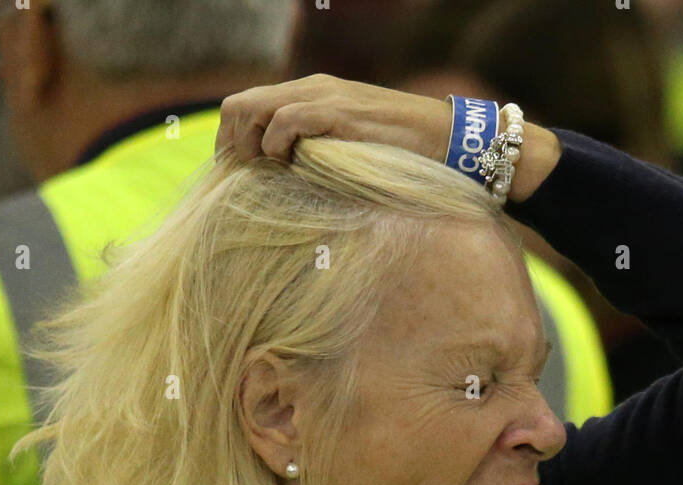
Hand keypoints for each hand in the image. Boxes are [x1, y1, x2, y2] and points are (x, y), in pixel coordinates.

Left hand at [216, 73, 560, 201]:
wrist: (451, 143)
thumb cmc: (405, 162)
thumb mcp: (350, 160)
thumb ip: (318, 164)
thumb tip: (286, 196)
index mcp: (309, 98)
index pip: (245, 108)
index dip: (231, 145)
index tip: (235, 182)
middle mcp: (311, 90)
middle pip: (239, 106)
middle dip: (232, 146)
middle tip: (242, 184)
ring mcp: (325, 98)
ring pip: (255, 108)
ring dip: (250, 146)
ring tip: (263, 177)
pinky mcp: (341, 112)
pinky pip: (288, 120)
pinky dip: (277, 145)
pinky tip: (288, 167)